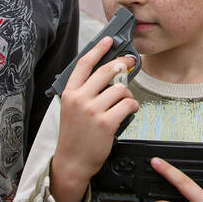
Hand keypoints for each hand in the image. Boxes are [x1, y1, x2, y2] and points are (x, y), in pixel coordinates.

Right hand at [50, 36, 138, 201]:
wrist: (72, 162)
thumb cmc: (75, 136)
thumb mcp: (72, 109)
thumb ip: (85, 91)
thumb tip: (108, 73)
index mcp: (69, 93)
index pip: (84, 64)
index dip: (98, 49)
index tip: (108, 39)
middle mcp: (80, 99)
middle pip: (106, 71)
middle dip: (122, 64)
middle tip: (130, 63)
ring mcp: (92, 110)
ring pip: (121, 89)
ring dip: (128, 94)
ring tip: (124, 103)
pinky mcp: (106, 123)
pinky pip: (128, 104)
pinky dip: (133, 106)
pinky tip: (129, 111)